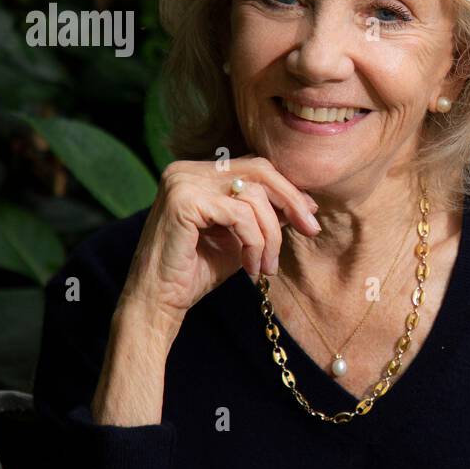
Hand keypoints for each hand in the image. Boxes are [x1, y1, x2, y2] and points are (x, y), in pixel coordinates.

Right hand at [120, 155, 320, 322]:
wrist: (158, 302)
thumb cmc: (197, 271)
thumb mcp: (241, 237)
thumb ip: (266, 215)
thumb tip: (306, 202)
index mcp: (198, 172)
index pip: (255, 167)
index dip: (287, 190)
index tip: (309, 218)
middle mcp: (187, 169)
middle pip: (259, 171)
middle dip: (291, 201)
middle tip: (310, 230)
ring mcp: (183, 181)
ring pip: (253, 196)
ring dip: (270, 236)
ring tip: (266, 267)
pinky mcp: (184, 201)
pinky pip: (240, 215)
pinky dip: (254, 243)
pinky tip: (250, 267)